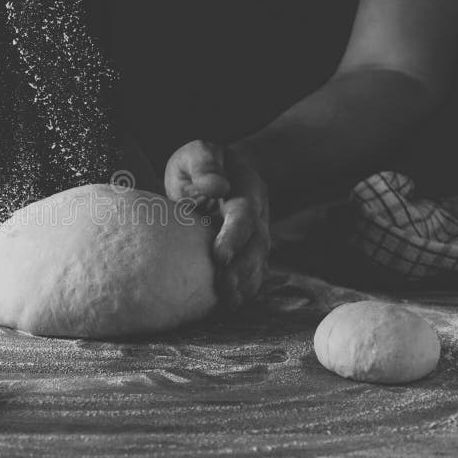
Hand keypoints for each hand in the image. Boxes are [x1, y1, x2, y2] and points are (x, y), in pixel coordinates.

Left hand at [165, 141, 270, 308]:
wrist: (217, 172)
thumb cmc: (202, 163)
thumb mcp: (199, 152)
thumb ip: (205, 164)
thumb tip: (217, 185)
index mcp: (247, 190)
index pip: (245, 215)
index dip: (235, 236)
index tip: (219, 256)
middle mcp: (257, 215)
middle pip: (256, 245)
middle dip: (242, 268)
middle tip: (223, 287)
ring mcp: (256, 235)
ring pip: (258, 263)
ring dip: (245, 284)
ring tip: (226, 302)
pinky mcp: (248, 250)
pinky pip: (252, 273)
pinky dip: (244, 290)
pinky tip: (229, 304)